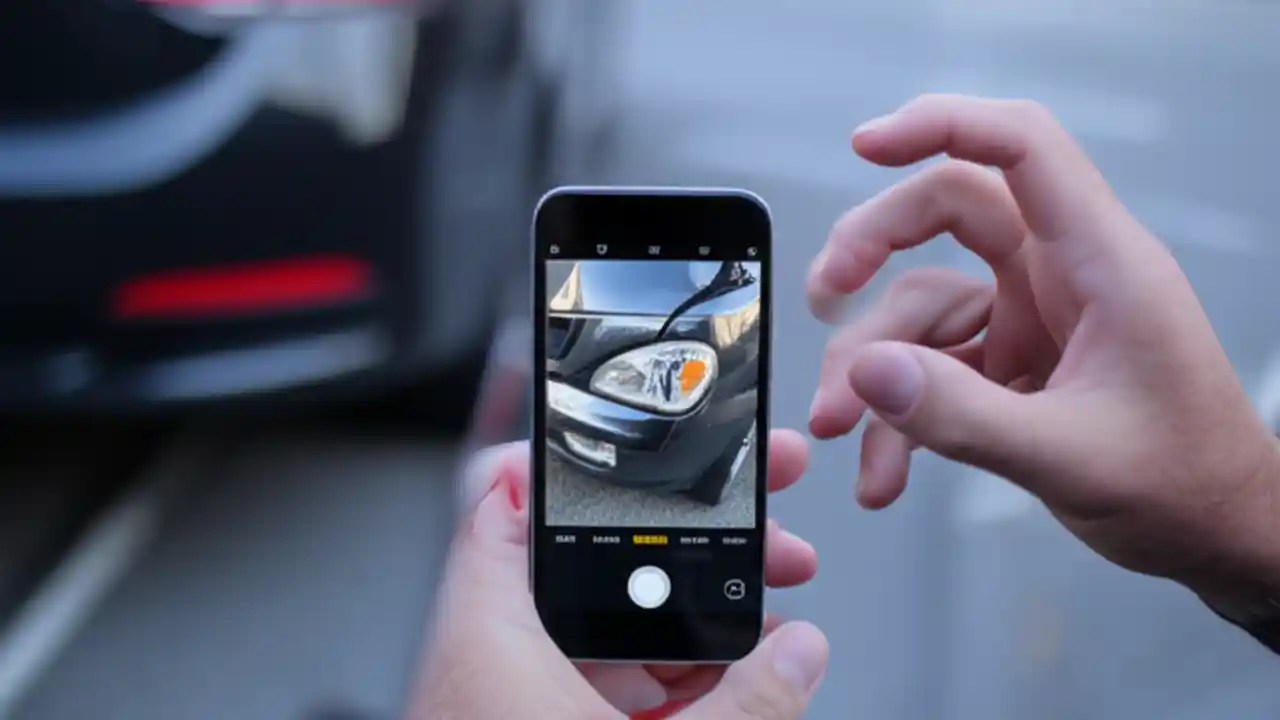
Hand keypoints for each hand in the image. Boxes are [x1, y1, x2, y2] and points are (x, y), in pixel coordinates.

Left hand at [408, 430, 827, 718]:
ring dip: (687, 615)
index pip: (504, 503)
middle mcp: (494, 660)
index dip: (566, 457)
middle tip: (756, 513)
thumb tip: (801, 652)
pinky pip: (608, 689)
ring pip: (610, 630)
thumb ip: (745, 706)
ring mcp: (516, 705)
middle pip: (589, 563)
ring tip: (768, 601)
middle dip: (682, 540)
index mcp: (488, 637)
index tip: (636, 435)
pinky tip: (732, 683)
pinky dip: (669, 679)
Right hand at [807, 94, 1279, 604]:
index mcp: (1100, 262)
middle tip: (823, 299)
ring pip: (922, 304)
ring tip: (840, 430)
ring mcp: (1032, 318)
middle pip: (949, 210)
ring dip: (872, 367)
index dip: (942, 125)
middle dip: (872, 249)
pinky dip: (897, 415)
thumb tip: (864, 373)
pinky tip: (882, 472)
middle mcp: (1062, 275)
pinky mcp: (1010, 364)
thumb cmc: (1182, 485)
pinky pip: (929, 367)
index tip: (866, 145)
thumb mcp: (1070, 457)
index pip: (1021, 149)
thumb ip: (962, 417)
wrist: (1215, 536)